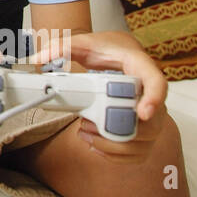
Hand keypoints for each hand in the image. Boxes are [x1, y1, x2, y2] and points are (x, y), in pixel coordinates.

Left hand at [26, 29, 169, 163]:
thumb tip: (39, 58)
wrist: (119, 51)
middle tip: (89, 124)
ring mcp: (151, 112)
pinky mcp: (144, 127)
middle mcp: (150, 92)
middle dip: (119, 130)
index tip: (142, 113)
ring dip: (114, 145)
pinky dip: (118, 154)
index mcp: (140, 66)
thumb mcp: (83, 42)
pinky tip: (97, 144)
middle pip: (152, 121)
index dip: (154, 99)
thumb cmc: (106, 48)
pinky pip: (139, 150)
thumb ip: (61, 47)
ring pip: (145, 140)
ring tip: (87, 133)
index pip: (157, 83)